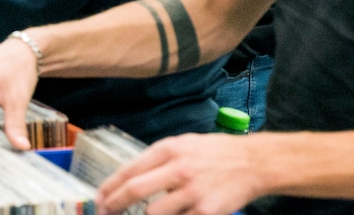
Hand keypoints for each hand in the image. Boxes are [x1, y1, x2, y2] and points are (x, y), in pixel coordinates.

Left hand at [97, 133, 263, 214]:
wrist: (254, 162)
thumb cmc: (216, 153)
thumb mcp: (184, 144)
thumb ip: (159, 159)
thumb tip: (131, 179)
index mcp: (169, 149)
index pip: (130, 170)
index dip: (110, 187)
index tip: (99, 198)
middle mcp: (179, 168)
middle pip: (135, 191)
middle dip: (115, 205)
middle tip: (105, 212)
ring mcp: (193, 191)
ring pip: (154, 213)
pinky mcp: (206, 211)